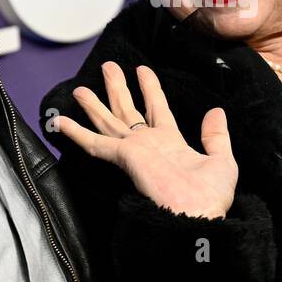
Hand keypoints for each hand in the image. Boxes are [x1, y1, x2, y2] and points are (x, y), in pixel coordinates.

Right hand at [54, 61, 237, 218]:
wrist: (198, 216)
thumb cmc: (211, 196)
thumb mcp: (222, 160)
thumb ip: (216, 136)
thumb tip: (216, 111)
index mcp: (170, 143)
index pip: (157, 108)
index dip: (150, 88)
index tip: (142, 69)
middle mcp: (148, 145)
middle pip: (127, 111)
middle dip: (117, 88)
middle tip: (107, 66)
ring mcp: (134, 151)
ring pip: (108, 123)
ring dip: (94, 105)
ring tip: (79, 88)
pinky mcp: (124, 158)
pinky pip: (95, 143)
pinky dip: (76, 132)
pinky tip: (60, 121)